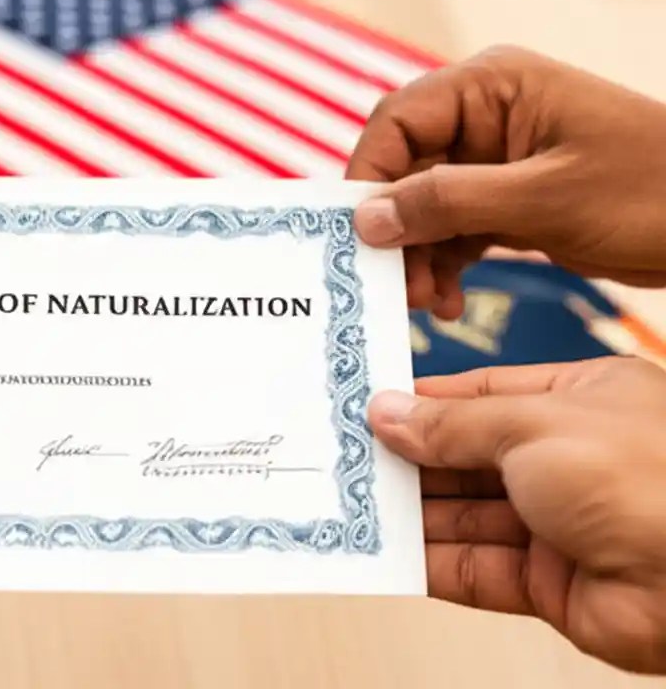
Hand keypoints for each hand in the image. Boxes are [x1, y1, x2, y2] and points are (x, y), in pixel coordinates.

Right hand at [347, 46, 665, 319]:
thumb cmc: (648, 191)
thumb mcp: (542, 197)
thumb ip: (448, 202)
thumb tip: (368, 218)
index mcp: (492, 88)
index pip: (398, 122)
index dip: (368, 176)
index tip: (356, 234)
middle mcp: (485, 118)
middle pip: (403, 169)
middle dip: (394, 228)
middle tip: (394, 283)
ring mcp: (494, 162)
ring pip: (422, 208)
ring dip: (417, 257)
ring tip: (428, 302)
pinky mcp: (507, 202)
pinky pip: (452, 232)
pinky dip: (444, 267)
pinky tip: (448, 302)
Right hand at [369, 357, 665, 673]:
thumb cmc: (649, 476)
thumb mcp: (533, 423)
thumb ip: (453, 425)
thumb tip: (388, 414)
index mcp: (581, 400)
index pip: (483, 394)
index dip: (424, 402)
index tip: (368, 406)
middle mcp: (569, 459)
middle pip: (467, 457)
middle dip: (408, 459)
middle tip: (344, 457)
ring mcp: (559, 523)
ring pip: (465, 515)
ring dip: (410, 513)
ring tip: (350, 503)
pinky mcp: (550, 584)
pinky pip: (474, 569)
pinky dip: (429, 563)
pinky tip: (386, 552)